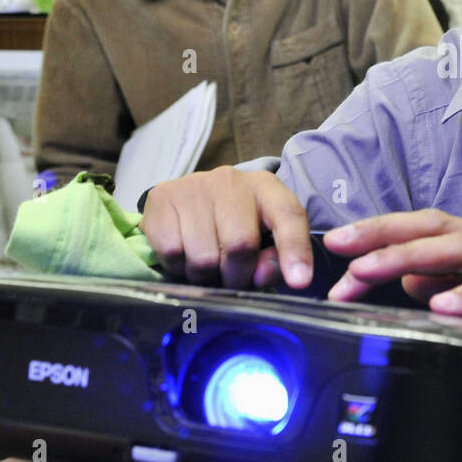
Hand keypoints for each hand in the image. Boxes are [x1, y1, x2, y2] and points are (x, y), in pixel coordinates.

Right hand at [139, 166, 312, 289]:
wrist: (192, 199)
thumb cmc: (237, 224)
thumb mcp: (265, 239)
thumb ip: (272, 260)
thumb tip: (258, 276)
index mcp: (266, 188)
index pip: (288, 216)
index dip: (295, 250)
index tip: (300, 281)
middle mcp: (230, 180)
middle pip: (240, 245)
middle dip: (237, 275)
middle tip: (231, 276)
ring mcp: (193, 185)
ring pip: (203, 257)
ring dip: (206, 275)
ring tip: (208, 261)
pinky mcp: (161, 197)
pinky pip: (172, 254)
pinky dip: (178, 266)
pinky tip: (186, 252)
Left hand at [322, 209, 461, 361]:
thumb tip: (413, 284)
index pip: (427, 230)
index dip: (381, 233)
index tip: (337, 247)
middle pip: (434, 227)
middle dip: (382, 236)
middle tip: (339, 250)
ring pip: (461, 249)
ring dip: (411, 258)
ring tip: (372, 270)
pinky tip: (444, 306)